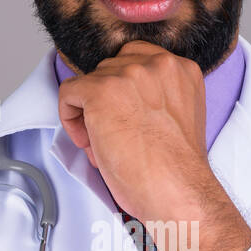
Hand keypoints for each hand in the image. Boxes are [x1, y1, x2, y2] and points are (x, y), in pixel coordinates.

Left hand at [56, 41, 212, 223]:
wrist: (176, 190)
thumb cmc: (177, 170)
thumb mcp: (178, 118)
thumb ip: (157, 97)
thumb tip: (121, 101)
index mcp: (181, 69)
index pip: (137, 60)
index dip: (125, 90)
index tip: (126, 114)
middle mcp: (157, 64)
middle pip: (111, 70)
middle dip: (107, 103)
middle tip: (114, 135)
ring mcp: (127, 75)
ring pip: (89, 83)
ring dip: (90, 114)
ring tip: (105, 144)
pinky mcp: (100, 90)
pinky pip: (69, 93)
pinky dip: (70, 119)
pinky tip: (89, 141)